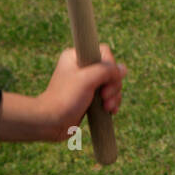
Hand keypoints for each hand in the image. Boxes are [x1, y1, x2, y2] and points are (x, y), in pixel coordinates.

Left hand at [0, 45, 126, 141]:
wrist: (51, 122)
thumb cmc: (66, 98)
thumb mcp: (87, 79)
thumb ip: (107, 70)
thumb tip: (123, 69)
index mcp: (76, 57)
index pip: (104, 53)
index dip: (110, 66)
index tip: (104, 80)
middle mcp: (82, 67)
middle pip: (111, 70)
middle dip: (113, 85)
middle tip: (104, 96)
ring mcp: (87, 83)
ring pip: (112, 84)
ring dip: (114, 96)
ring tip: (107, 107)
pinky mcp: (90, 97)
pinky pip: (109, 95)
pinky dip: (112, 102)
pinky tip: (110, 110)